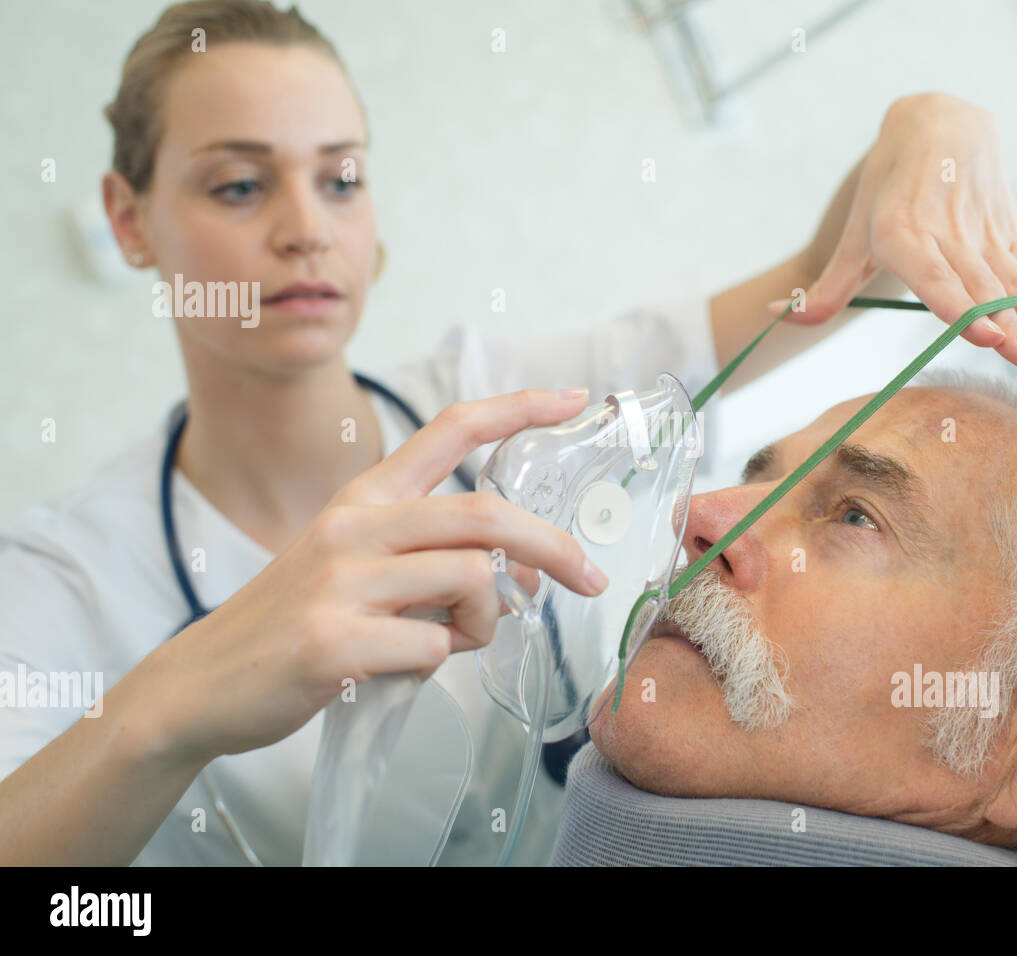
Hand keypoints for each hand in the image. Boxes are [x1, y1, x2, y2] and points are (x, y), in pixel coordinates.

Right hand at [128, 388, 606, 764]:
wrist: (202, 684)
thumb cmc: (299, 622)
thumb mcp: (362, 571)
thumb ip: (436, 559)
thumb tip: (524, 572)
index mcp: (363, 497)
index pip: (449, 429)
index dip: (517, 407)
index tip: (572, 397)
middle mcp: (352, 524)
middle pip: (485, 515)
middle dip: (555, 546)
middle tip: (591, 579)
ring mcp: (339, 581)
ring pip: (471, 581)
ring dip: (486, 623)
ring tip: (452, 641)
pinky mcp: (332, 641)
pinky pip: (432, 649)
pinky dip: (438, 664)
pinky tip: (400, 668)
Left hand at [775, 93, 1016, 368]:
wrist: (937, 120)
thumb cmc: (887, 186)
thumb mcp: (855, 232)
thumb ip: (827, 286)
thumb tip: (780, 318)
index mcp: (900, 233)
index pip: (931, 274)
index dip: (958, 305)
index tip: (984, 334)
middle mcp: (944, 233)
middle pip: (978, 287)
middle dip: (1004, 326)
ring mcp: (981, 231)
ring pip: (1012, 281)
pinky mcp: (1007, 231)